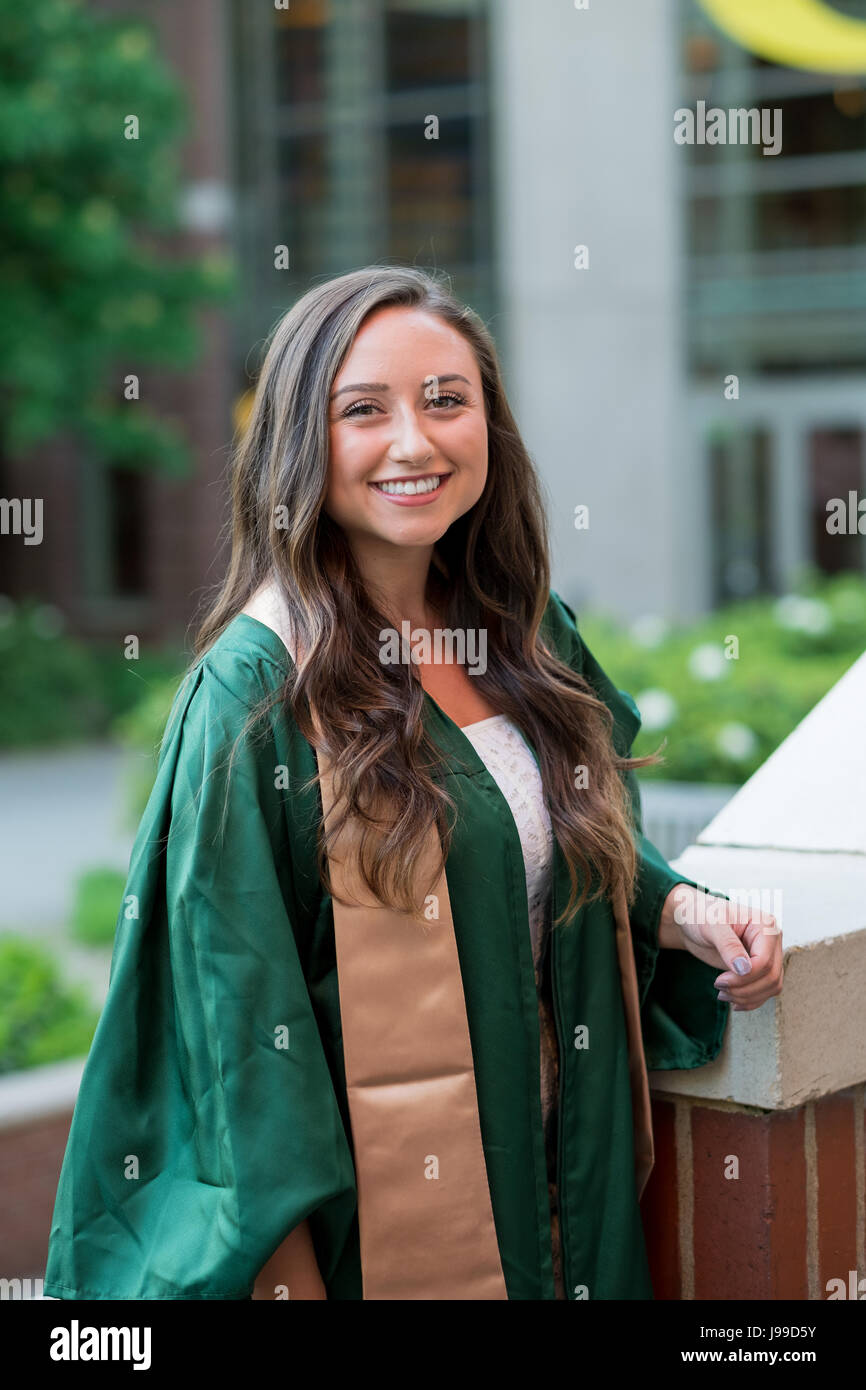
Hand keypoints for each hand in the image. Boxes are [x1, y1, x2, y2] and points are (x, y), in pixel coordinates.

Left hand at [658, 883, 782, 1011]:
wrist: (692, 920)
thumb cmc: (700, 915)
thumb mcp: (711, 925)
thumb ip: (728, 944)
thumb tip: (744, 968)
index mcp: (764, 925)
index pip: (765, 961)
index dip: (744, 977)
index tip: (719, 980)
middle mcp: (771, 940)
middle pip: (771, 976)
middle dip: (744, 989)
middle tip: (718, 987)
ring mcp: (767, 955)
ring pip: (771, 987)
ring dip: (747, 997)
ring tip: (722, 994)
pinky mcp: (759, 968)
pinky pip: (765, 990)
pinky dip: (750, 1000)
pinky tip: (732, 1000)